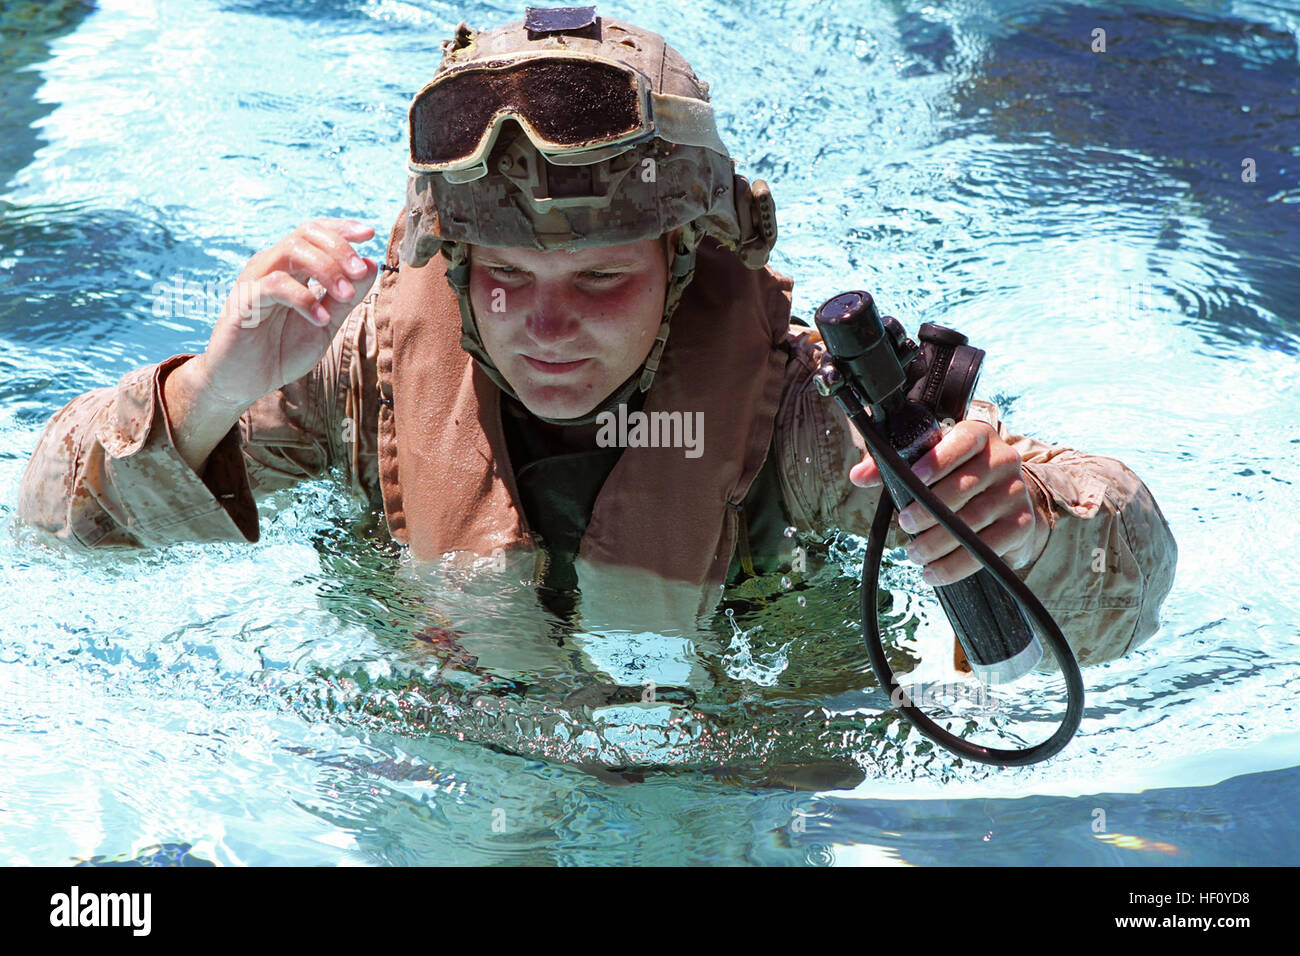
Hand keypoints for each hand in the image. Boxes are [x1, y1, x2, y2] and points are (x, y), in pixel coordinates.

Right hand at [193, 218, 378, 410]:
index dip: (342, 229)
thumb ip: (346, 298)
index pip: (315, 233)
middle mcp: (271, 266)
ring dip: (325, 269)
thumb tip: (371, 265)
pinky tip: (320, 318)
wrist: (244, 382)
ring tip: (346, 295)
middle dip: (339, 249)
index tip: (369, 234)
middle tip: (360, 272)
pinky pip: (274, 285)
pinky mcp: (244, 301)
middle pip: (306, 235)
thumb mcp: (325, 324)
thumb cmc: (281, 350)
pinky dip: (304, 298)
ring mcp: (255, 280)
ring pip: (290, 251)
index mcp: (291, 268)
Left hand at [848, 420, 1046, 584]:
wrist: (1010, 502)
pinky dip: (955, 565)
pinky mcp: (1020, 524)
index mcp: (978, 436)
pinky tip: (933, 572)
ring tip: (913, 553)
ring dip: (937, 541)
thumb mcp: (930, 464)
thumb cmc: (958, 478)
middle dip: (929, 509)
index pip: (963, 441)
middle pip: (964, 487)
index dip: (938, 459)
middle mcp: (1003, 460)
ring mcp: (1014, 492)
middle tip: (905, 525)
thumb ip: (892, 466)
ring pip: (972, 520)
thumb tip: (858, 475)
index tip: (913, 478)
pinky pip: (986, 549)